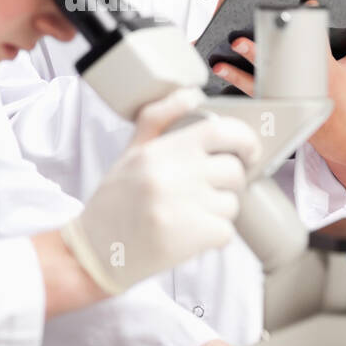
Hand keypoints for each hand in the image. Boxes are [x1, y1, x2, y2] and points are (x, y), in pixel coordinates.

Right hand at [60, 88, 261, 293]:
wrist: (95, 251)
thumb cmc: (115, 202)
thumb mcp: (131, 153)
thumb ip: (159, 119)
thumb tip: (191, 95)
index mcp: (162, 150)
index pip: (221, 131)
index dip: (245, 139)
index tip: (249, 152)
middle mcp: (174, 173)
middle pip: (234, 171)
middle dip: (229, 184)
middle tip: (208, 193)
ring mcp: (184, 205)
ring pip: (232, 204)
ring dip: (218, 213)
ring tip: (188, 218)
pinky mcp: (191, 236)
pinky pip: (226, 232)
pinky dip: (213, 238)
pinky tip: (188, 236)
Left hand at [211, 9, 345, 195]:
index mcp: (328, 73)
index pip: (318, 42)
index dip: (312, 22)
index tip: (305, 4)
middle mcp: (307, 87)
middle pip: (281, 66)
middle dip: (262, 52)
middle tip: (244, 38)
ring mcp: (291, 101)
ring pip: (262, 83)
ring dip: (241, 71)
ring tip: (226, 57)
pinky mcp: (282, 111)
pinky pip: (257, 97)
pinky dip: (238, 86)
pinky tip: (224, 74)